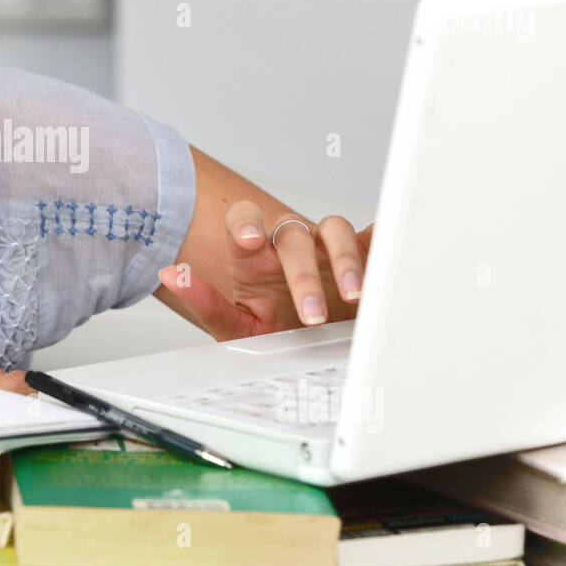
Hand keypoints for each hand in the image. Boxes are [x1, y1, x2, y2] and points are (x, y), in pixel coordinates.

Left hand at [157, 203, 373, 341]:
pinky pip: (374, 238)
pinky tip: (395, 249)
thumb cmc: (273, 331)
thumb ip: (205, 302)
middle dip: (302, 275)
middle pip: (292, 236)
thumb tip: (171, 275)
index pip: (242, 221)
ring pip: (334, 230)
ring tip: (354, 296)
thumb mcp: (236, 327)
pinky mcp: (362, 254)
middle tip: (311, 317)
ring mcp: (326, 248)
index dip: (244, 223)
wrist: (315, 344)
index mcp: (254, 257)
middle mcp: (289, 246)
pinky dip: (385, 239)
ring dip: (345, 261)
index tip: (248, 240)